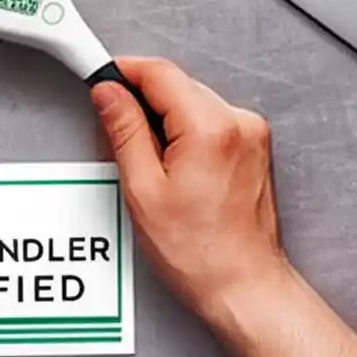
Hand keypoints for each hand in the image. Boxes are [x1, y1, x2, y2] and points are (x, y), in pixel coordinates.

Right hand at [90, 57, 285, 318]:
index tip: (102, 76)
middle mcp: (238, 122)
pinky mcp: (254, 146)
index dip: (123, 71)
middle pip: (177, 85)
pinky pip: (212, 119)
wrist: (243, 285)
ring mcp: (251, 133)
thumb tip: (109, 94)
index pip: (159, 73)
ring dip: (165, 117)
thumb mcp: (143, 189)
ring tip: (152, 162)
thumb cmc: (199, 253)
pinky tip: (176, 167)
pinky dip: (187, 131)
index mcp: (210, 128)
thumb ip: (124, 130)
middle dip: (143, 100)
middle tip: (118, 131)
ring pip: (193, 101)